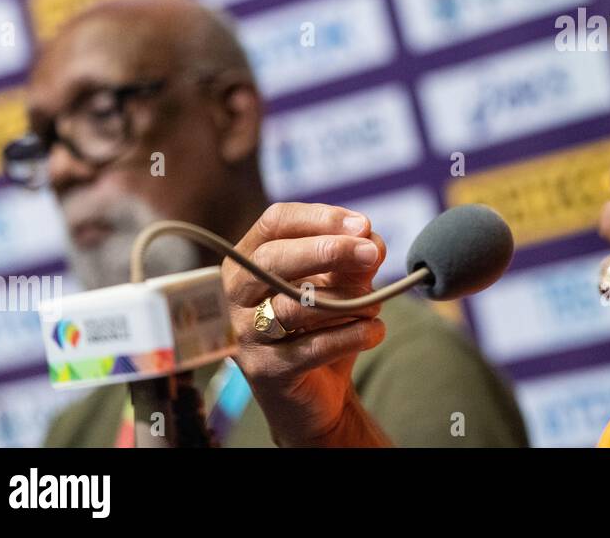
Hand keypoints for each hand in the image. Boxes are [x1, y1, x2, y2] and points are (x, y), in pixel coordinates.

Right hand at [223, 202, 388, 446]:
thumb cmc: (322, 326)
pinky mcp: (264, 371)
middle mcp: (235, 295)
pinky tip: (374, 331)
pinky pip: (313, 346)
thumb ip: (354, 260)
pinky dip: (353, 335)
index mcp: (248, 260)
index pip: (274, 223)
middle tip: (371, 254)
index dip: (319, 218)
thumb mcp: (340, 284)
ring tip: (374, 305)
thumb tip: (372, 241)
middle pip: (272, 260)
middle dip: (328, 251)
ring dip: (347, 301)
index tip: (362, 225)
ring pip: (295, 306)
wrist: (316, 392)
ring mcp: (244, 334)